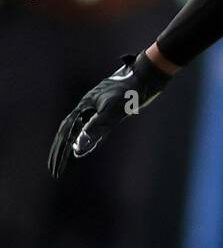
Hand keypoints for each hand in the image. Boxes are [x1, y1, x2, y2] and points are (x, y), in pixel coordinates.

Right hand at [48, 51, 171, 178]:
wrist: (142, 78)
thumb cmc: (127, 93)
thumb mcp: (111, 112)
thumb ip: (94, 129)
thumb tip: (78, 146)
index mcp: (83, 108)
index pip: (65, 134)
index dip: (60, 151)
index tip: (56, 169)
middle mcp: (85, 108)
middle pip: (66, 132)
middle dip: (60, 151)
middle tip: (54, 170)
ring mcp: (94, 108)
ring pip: (76, 130)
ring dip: (69, 145)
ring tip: (63, 160)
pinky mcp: (105, 109)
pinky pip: (88, 127)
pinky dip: (84, 139)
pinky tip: (84, 146)